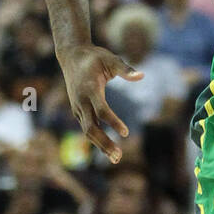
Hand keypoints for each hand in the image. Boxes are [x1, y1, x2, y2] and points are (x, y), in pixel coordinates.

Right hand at [59, 44, 143, 162]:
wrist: (71, 56)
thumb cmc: (95, 57)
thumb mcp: (111, 59)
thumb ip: (125, 69)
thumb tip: (142, 75)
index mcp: (90, 89)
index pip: (101, 110)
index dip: (113, 122)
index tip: (126, 133)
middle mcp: (81, 101)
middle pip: (90, 128)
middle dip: (104, 143)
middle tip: (119, 156)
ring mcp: (77, 107)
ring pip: (87, 131)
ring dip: (101, 145)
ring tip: (116, 158)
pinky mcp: (78, 111)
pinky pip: (87, 128)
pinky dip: (96, 140)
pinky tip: (108, 149)